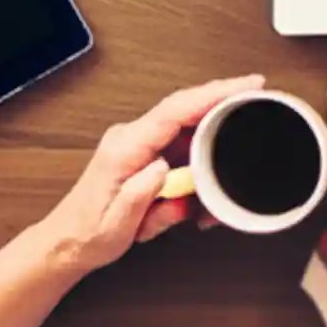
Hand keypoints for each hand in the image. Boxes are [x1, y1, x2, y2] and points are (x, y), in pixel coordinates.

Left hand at [37, 74, 266, 273]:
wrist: (67, 241)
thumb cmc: (88, 234)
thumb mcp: (115, 225)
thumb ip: (139, 194)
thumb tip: (164, 167)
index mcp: (125, 148)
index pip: (175, 110)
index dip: (213, 94)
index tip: (246, 85)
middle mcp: (132, 136)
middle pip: (188, 108)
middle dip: (225, 104)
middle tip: (260, 105)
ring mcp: (139, 141)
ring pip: (189, 128)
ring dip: (214, 142)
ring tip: (228, 163)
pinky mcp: (146, 151)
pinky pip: (182, 144)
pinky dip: (201, 156)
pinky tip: (206, 179)